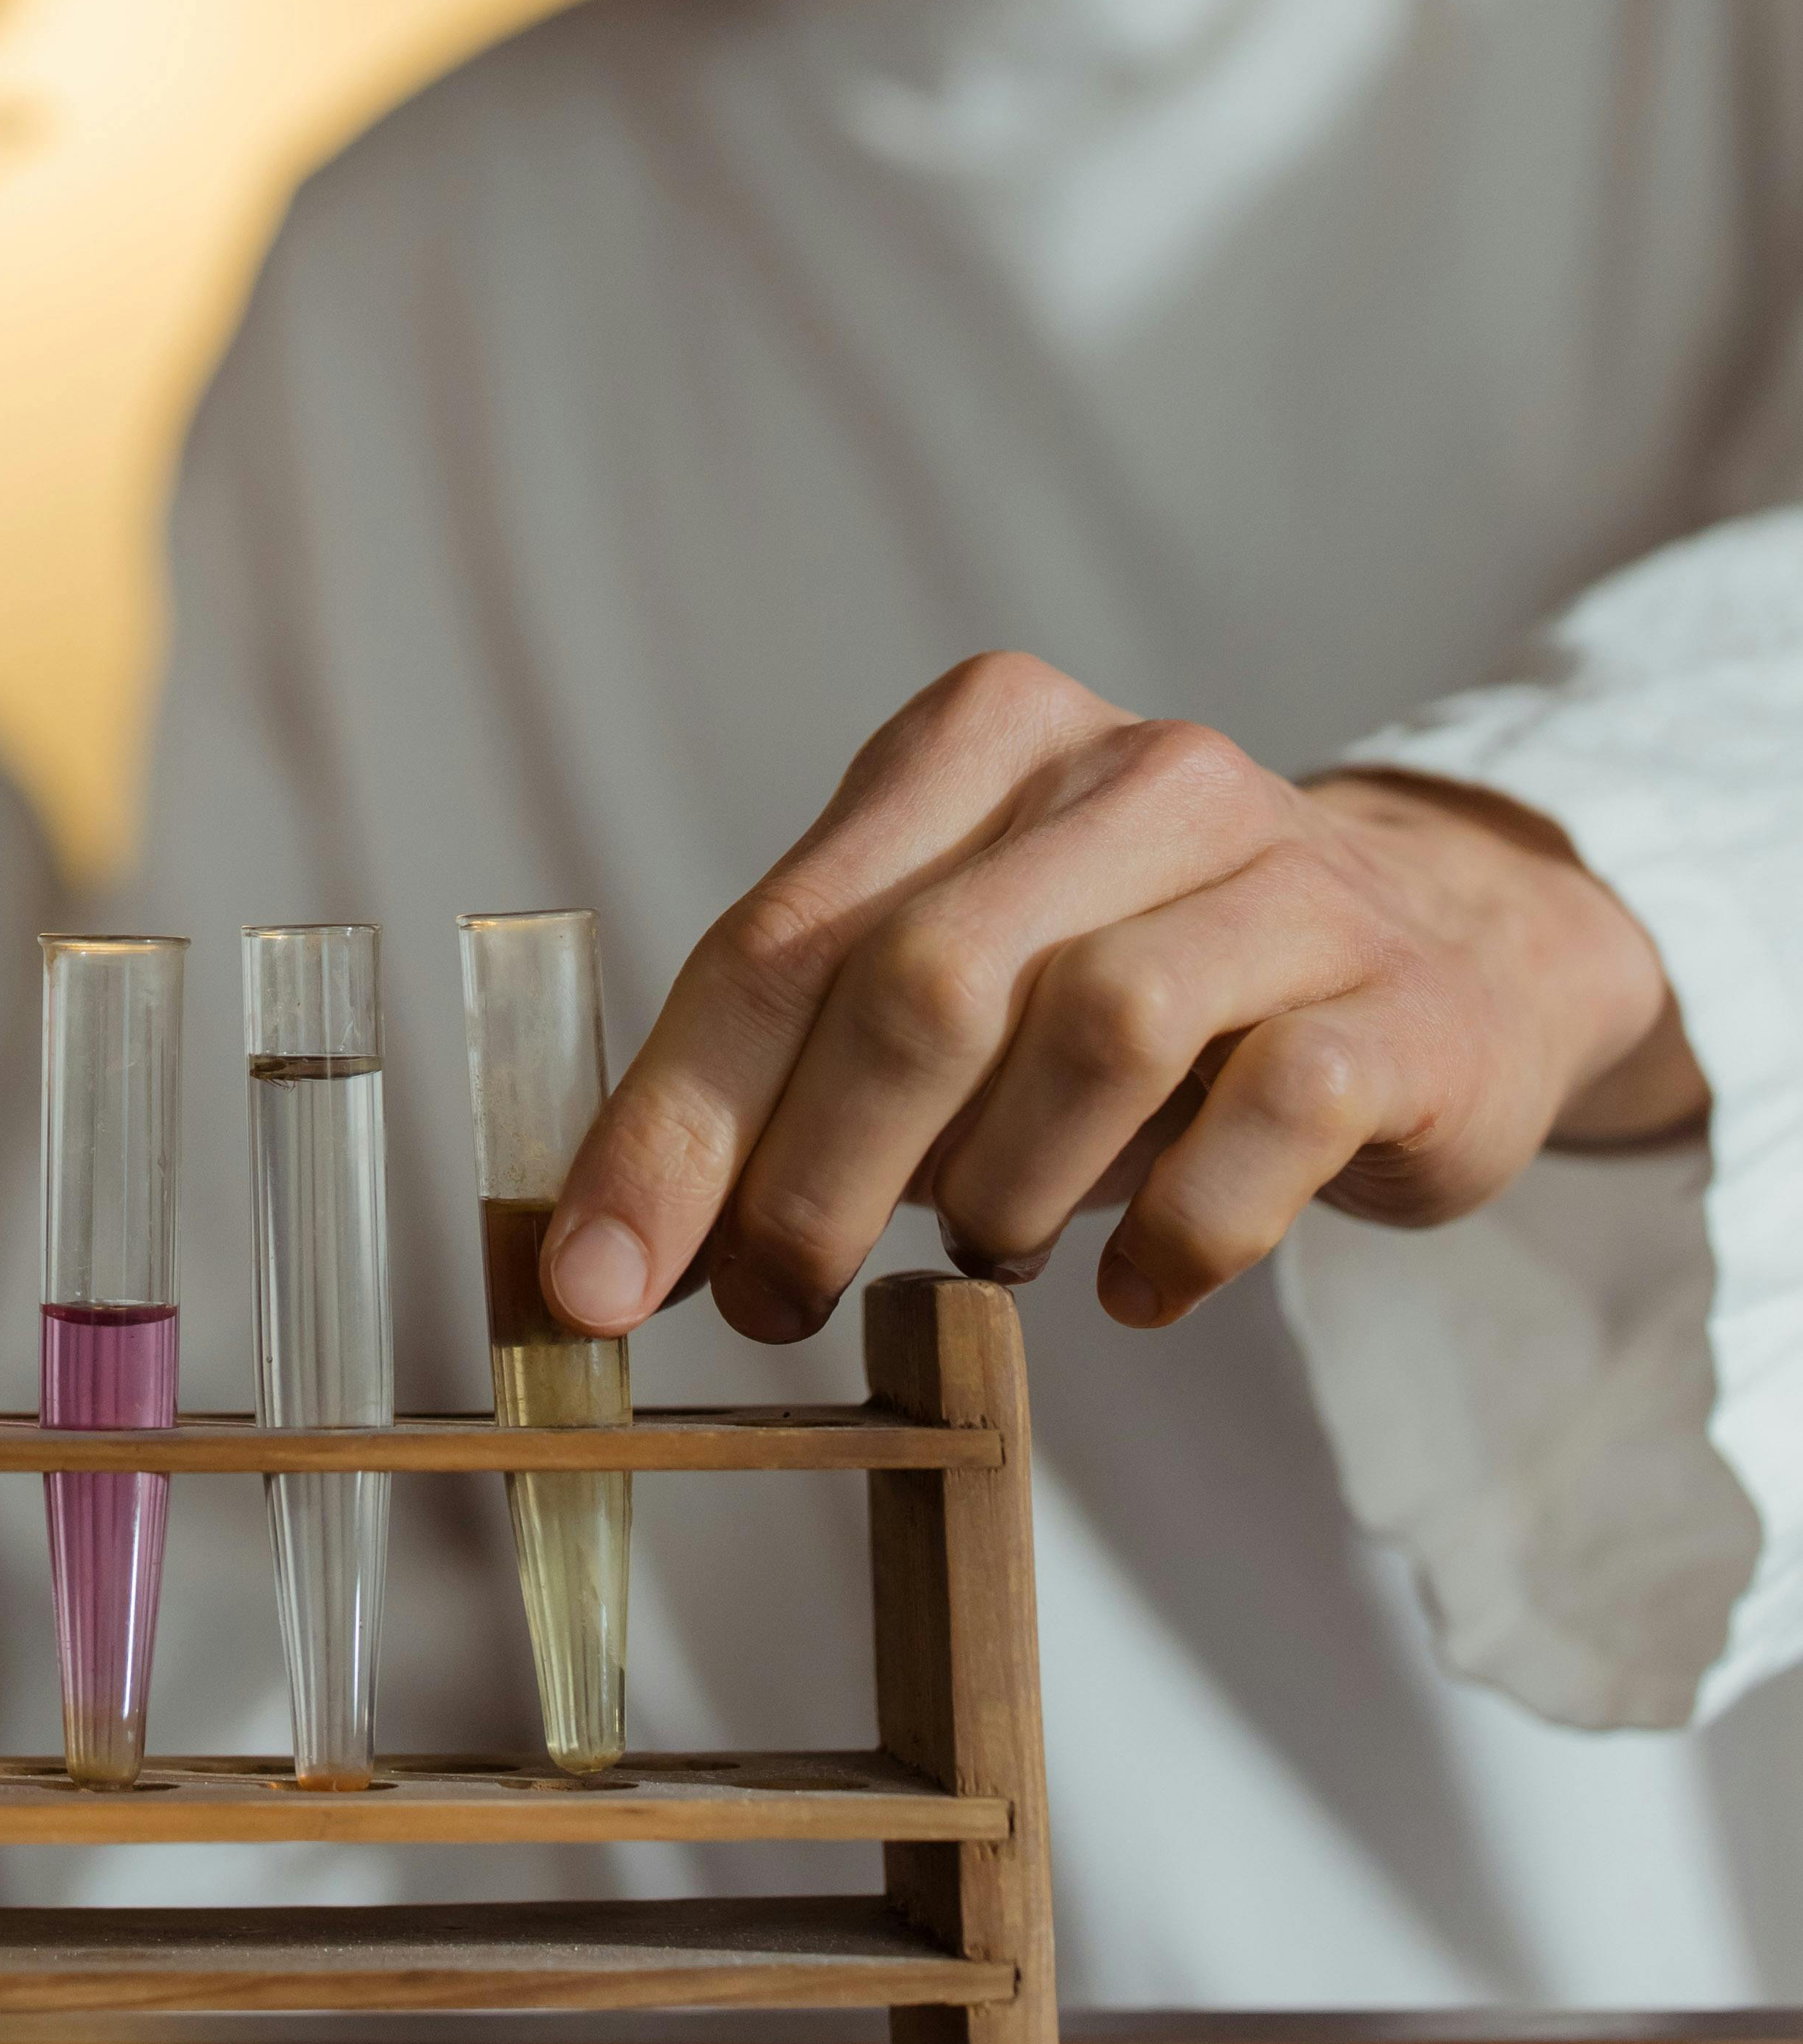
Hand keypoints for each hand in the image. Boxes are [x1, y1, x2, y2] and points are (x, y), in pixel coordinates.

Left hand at [539, 649, 1704, 1351]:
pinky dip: (1176, 1229)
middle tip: (773, 1305)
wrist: (1448, 957)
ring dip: (1002, 1189)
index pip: (780, 937)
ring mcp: (1285, 876)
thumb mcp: (967, 980)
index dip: (675, 1121)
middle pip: (925, 979)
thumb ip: (807, 1065)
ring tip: (986, 1253)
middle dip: (813, 1176)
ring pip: (1095, 1031)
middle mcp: (1138, 772)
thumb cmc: (1148, 982)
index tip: (595, 1279)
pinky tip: (1134, 1285)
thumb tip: (627, 1240)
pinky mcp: (1400, 1001)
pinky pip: (1268, 1115)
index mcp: (986, 738)